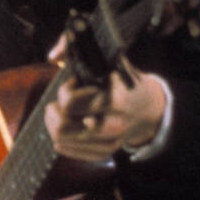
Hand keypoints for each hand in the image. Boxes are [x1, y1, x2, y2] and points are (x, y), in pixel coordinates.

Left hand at [44, 36, 167, 161]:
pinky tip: (64, 132)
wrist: (147, 105)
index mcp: (115, 99)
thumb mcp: (103, 59)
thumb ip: (73, 46)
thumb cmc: (118, 80)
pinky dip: (61, 142)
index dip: (65, 91)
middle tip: (56, 105)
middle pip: (62, 127)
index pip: (70, 102)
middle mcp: (115, 123)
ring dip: (53, 126)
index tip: (74, 84)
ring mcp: (111, 140)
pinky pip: (71, 153)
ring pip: (62, 140)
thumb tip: (52, 56)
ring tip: (58, 115)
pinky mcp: (106, 152)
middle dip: (53, 113)